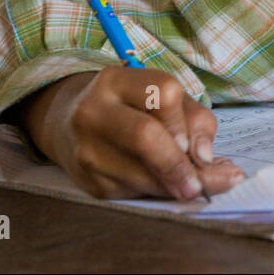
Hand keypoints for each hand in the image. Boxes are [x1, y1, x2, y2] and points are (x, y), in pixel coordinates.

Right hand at [18, 68, 244, 200]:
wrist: (67, 125)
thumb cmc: (131, 107)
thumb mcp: (160, 96)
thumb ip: (192, 118)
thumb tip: (205, 158)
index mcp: (116, 81)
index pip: (163, 93)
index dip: (185, 122)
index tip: (196, 145)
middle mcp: (94, 112)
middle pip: (145, 136)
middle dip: (179, 164)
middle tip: (202, 183)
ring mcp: (87, 150)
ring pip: (142, 174)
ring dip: (176, 186)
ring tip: (197, 186)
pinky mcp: (90, 181)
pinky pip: (134, 193)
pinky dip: (160, 192)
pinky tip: (169, 187)